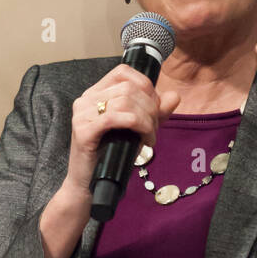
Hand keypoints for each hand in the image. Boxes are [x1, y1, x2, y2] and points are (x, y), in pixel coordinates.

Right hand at [65, 63, 180, 201]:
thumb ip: (155, 112)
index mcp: (96, 93)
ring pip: (125, 101)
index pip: (123, 72)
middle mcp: (86, 100)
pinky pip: (115, 118)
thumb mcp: (137, 130)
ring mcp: (82, 114)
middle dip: (151, 108)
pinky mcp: (82, 130)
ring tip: (149, 137)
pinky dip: (137, 126)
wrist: (89, 184)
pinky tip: (143, 141)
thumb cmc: (111, 155)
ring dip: (146, 119)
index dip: (146, 86)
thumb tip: (174, 96)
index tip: (155, 108)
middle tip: (154, 129)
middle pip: (128, 89)